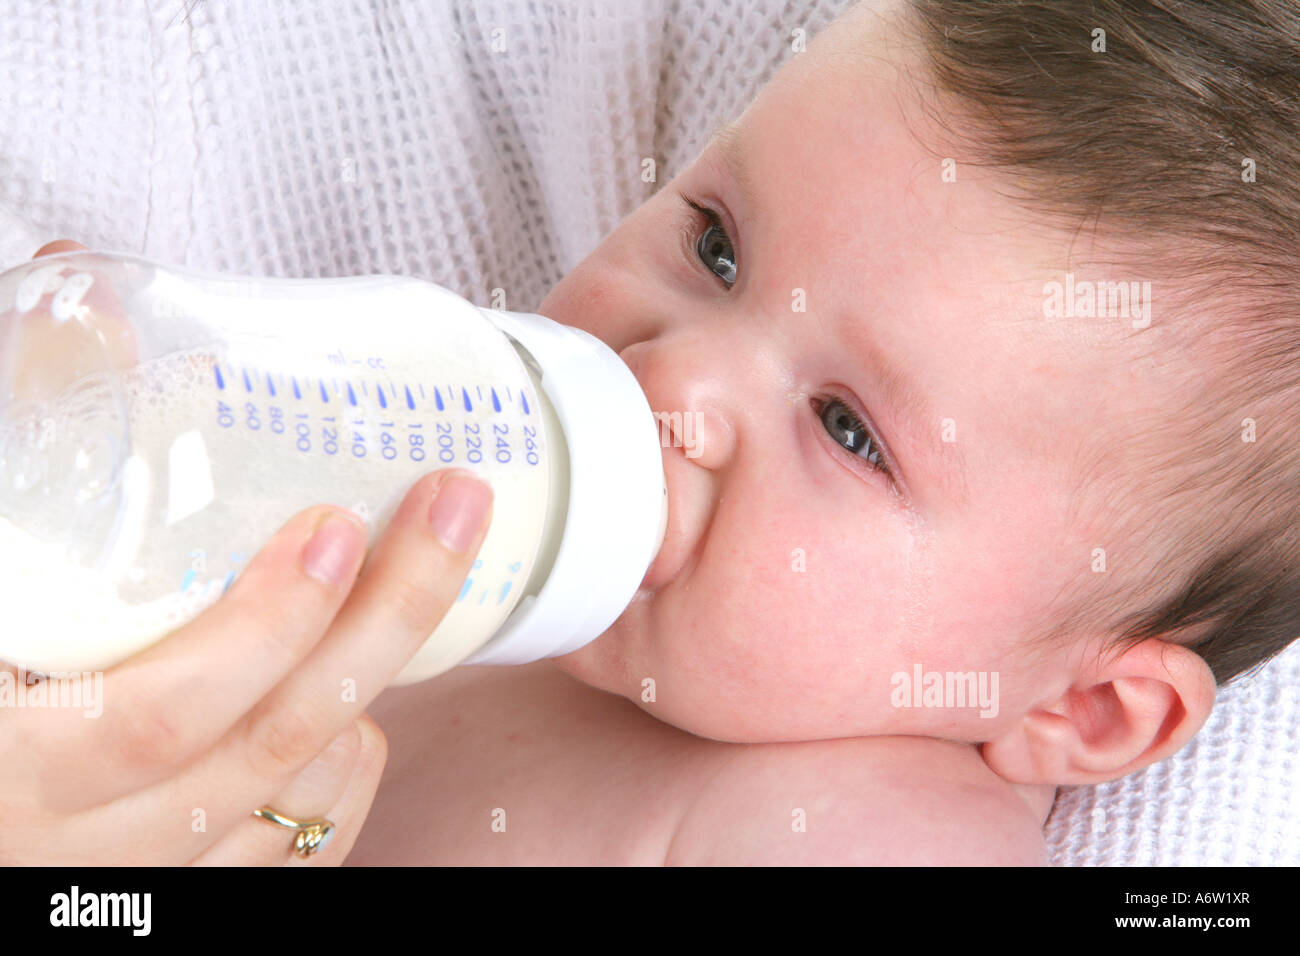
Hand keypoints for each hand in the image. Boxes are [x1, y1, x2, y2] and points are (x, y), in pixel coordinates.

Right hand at [0, 243, 494, 864]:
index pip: (158, 716)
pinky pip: (292, 852)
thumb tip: (66, 272)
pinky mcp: (173, 894)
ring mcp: (138, 878)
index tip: (333, 527)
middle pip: (272, 744)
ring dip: (368, 688)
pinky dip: (338, 771)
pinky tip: (351, 707)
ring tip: (406, 580)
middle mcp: (81, 844)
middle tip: (451, 509)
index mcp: (10, 769)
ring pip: (296, 800)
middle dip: (383, 623)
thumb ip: (10, 465)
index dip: (262, 629)